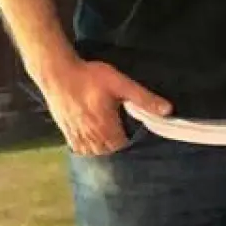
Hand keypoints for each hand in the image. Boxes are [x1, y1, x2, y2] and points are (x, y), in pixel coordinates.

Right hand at [35, 56, 168, 155]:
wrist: (58, 73)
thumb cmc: (91, 77)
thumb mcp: (121, 84)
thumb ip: (144, 99)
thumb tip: (167, 111)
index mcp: (105, 126)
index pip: (121, 146)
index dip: (129, 142)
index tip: (134, 133)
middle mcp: (89, 134)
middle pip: (106, 152)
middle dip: (116, 146)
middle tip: (123, 133)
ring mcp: (75, 134)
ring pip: (91, 152)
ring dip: (101, 148)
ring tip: (109, 137)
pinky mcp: (64, 130)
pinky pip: (77, 148)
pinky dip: (86, 147)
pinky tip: (92, 138)